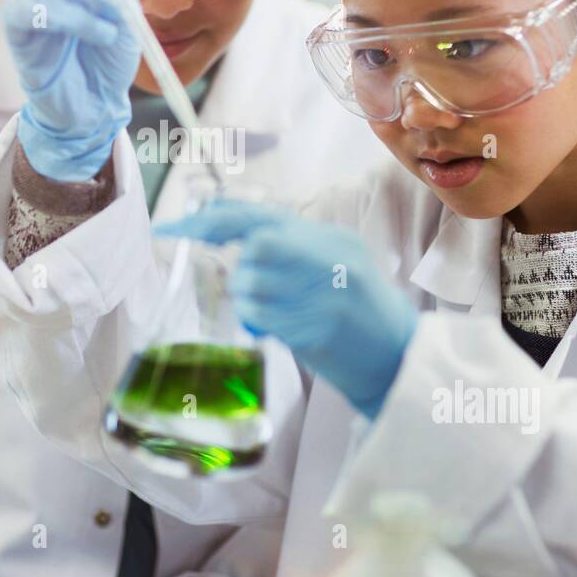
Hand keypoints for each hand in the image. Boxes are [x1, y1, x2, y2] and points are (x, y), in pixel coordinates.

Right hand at [2, 0, 140, 180]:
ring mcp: (28, 3)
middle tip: (116, 8)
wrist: (94, 105)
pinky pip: (28, 9)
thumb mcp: (126, 21)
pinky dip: (63, 17)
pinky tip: (87, 35)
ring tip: (107, 32)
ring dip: (84, 5)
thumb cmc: (107, 62)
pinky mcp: (16, 28)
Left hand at [157, 202, 416, 418]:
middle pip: (256, 246)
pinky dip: (261, 324)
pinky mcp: (317, 330)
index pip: (259, 215)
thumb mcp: (340, 262)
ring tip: (279, 312)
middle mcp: (330, 259)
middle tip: (253, 286)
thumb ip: (295, 245)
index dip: (211, 220)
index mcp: (332, 238)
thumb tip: (238, 236)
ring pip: (252, 285)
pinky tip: (284, 329)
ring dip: (251, 300)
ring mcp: (324, 294)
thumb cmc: (363, 312)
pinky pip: (263, 318)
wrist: (401, 361)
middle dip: (242, 267)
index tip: (175, 230)